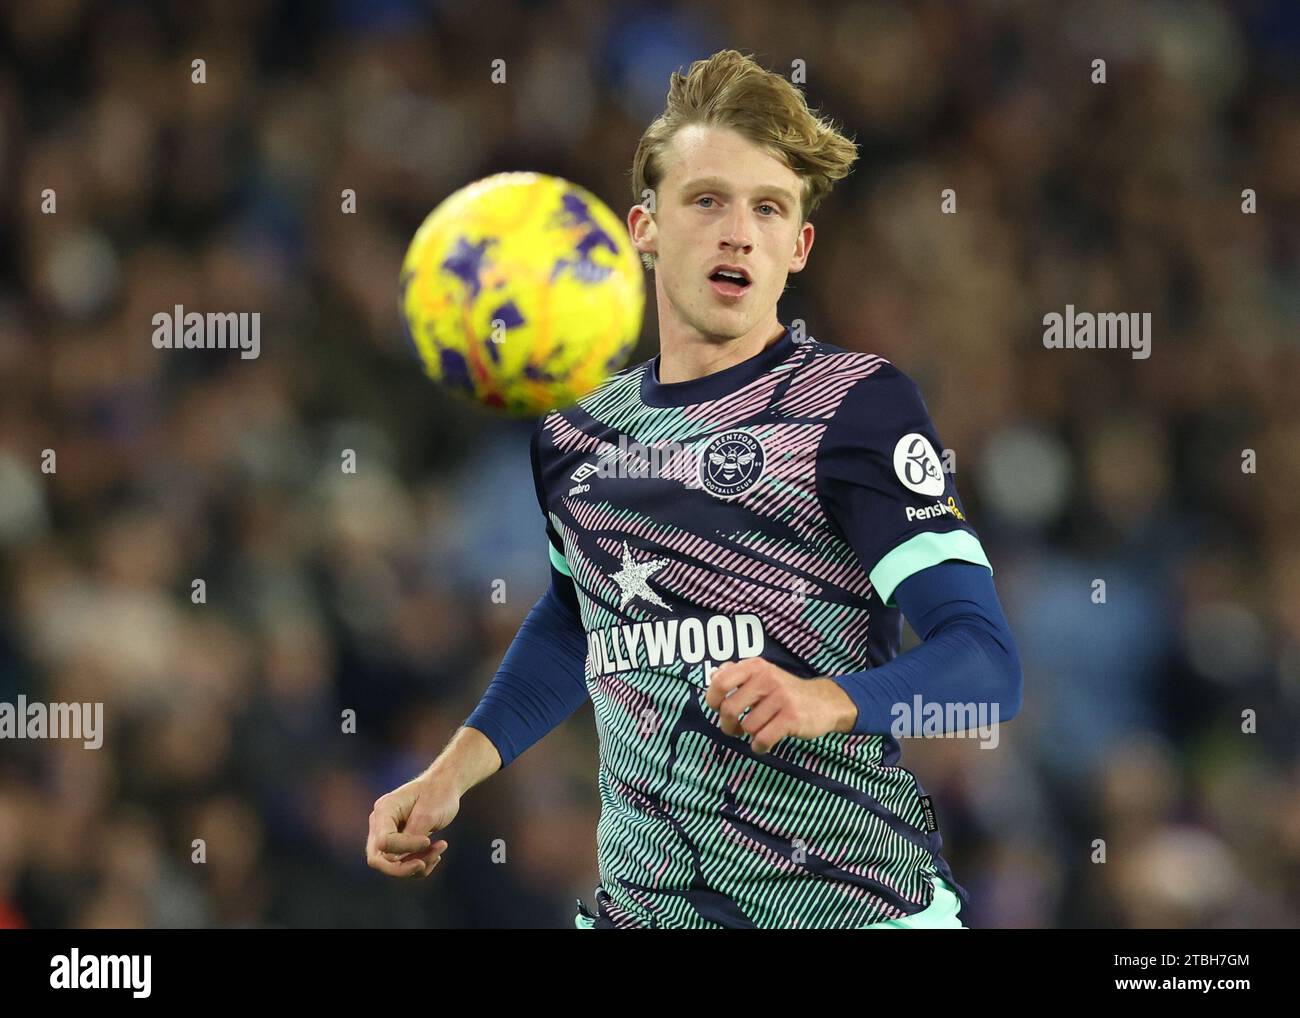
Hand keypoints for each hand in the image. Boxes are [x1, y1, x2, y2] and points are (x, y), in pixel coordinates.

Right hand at [366, 772, 458, 877]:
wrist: (446, 786)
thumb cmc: (438, 794)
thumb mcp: (428, 814)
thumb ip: (411, 835)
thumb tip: (396, 859)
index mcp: (384, 810)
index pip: (384, 842)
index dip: (406, 848)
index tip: (428, 840)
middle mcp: (380, 823)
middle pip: (377, 859)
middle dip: (402, 868)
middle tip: (424, 864)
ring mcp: (387, 834)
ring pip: (392, 864)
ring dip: (418, 863)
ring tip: (440, 847)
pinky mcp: (397, 843)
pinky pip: (403, 863)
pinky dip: (421, 863)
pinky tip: (436, 854)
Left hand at [704, 659, 857, 753]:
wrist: (825, 702)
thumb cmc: (786, 692)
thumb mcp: (763, 675)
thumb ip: (737, 674)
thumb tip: (713, 675)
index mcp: (755, 666)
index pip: (720, 682)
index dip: (712, 699)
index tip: (718, 708)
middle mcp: (767, 678)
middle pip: (729, 708)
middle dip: (728, 725)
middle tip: (735, 728)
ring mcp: (781, 697)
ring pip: (747, 726)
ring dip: (749, 735)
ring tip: (759, 730)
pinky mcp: (792, 717)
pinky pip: (763, 739)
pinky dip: (759, 746)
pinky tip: (764, 743)